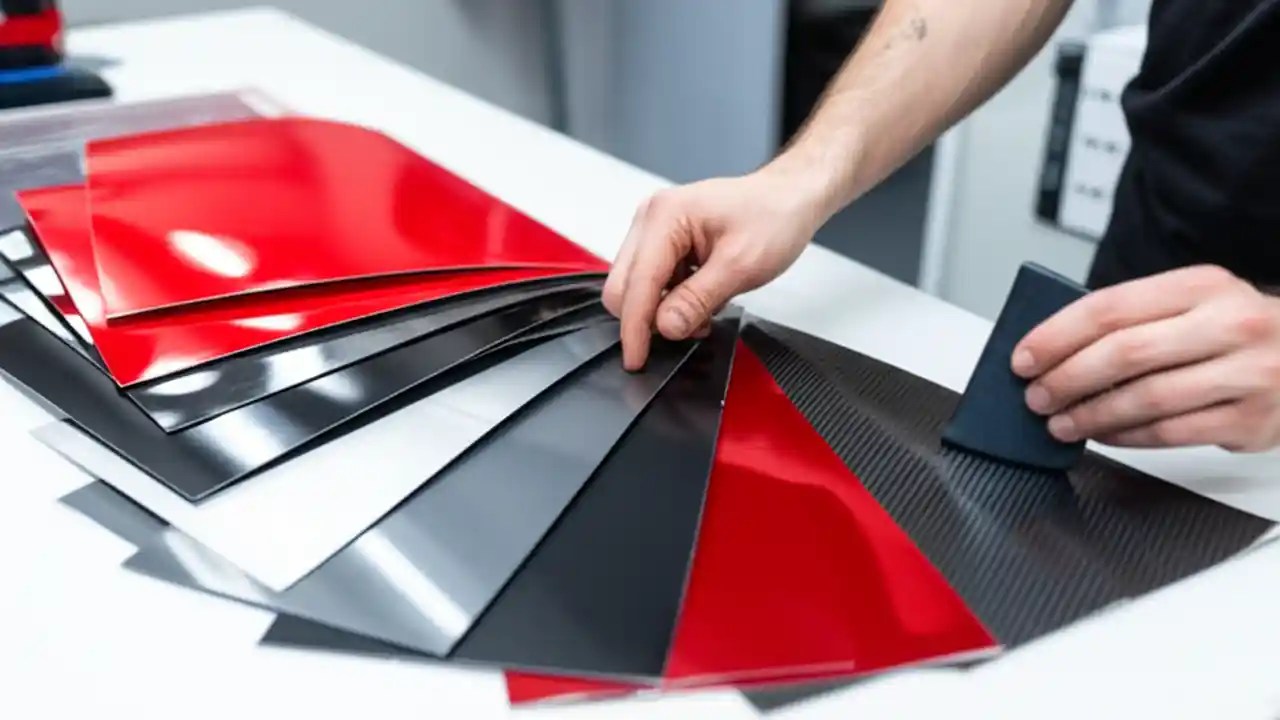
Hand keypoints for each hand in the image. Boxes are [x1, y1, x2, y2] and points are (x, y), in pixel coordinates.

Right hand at [602, 168, 823, 369]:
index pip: (637, 282)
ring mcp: (654, 229)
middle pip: (623, 286)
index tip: (637, 361)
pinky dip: (671, 300)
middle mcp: (651, 218)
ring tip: (704, 311)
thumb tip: (665, 327)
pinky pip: (653, 281)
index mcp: (665, 216)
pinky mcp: (663, 241)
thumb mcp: (740, 266)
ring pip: (636, 287)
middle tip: (686, 332)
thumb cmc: (773, 218)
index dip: (635, 328)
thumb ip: (697, 299)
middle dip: (647, 318)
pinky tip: (701, 299)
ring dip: (663, 310)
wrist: (789, 198)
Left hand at [1012, 265, 1279, 451]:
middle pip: (1125, 353)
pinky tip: (1102, 434)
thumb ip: (1136, 318)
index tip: (1024, 357)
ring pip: (1145, 399)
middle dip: (1067, 378)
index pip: (1111, 307)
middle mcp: (1228, 324)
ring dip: (1090, 415)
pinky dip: (1126, 437)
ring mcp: (1246, 374)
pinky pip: (1170, 433)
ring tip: (1059, 422)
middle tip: (1036, 395)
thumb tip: (1055, 348)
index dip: (1057, 335)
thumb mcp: (1196, 303)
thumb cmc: (1237, 331)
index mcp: (1202, 286)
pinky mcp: (1250, 421)